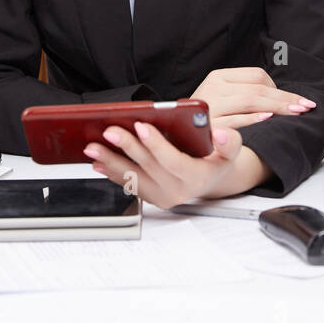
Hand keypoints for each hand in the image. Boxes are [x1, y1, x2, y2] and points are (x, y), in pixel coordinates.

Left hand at [84, 120, 270, 207]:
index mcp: (197, 177)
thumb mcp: (230, 151)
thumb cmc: (215, 160)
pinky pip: (128, 185)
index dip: (156, 144)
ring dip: (111, 162)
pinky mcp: (150, 197)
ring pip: (133, 179)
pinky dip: (111, 172)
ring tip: (93, 147)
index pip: (173, 162)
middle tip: (109, 130)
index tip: (142, 125)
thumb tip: (221, 134)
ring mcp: (162, 197)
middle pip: (148, 168)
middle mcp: (178, 191)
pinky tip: (98, 161)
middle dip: (127, 147)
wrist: (210, 180)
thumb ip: (230, 142)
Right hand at [189, 66, 315, 129]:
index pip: (257, 76)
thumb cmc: (208, 119)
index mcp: (218, 76)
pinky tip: (268, 118)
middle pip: (258, 89)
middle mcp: (213, 87)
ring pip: (251, 101)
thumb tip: (284, 97)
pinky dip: (254, 118)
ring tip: (296, 112)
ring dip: (278, 106)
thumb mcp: (223, 98)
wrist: (176, 138)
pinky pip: (236, 119)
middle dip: (286, 98)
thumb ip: (246, 93)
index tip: (298, 100)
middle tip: (306, 106)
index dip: (280, 88)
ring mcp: (210, 105)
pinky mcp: (209, 125)